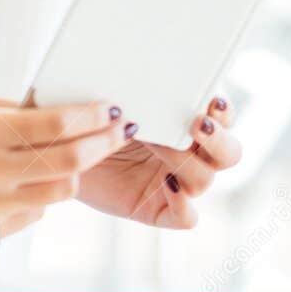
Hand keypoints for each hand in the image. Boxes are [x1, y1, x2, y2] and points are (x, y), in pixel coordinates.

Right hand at [0, 95, 132, 239]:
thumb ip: (17, 111)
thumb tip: (63, 109)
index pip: (55, 125)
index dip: (90, 116)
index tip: (110, 109)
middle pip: (69, 161)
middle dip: (103, 142)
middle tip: (120, 131)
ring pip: (61, 192)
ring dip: (74, 171)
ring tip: (71, 156)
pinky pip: (36, 212)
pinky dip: (40, 195)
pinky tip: (24, 180)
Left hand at [70, 96, 241, 227]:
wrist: (61, 153)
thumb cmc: (88, 121)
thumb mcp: (111, 101)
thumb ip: (133, 90)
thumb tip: (141, 74)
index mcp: (183, 124)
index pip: (222, 118)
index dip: (223, 111)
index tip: (211, 99)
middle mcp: (187, 154)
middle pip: (229, 153)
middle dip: (219, 139)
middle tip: (196, 124)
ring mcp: (175, 183)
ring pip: (205, 179)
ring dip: (183, 159)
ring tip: (153, 142)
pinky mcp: (159, 210)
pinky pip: (187, 217)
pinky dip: (183, 204)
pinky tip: (166, 184)